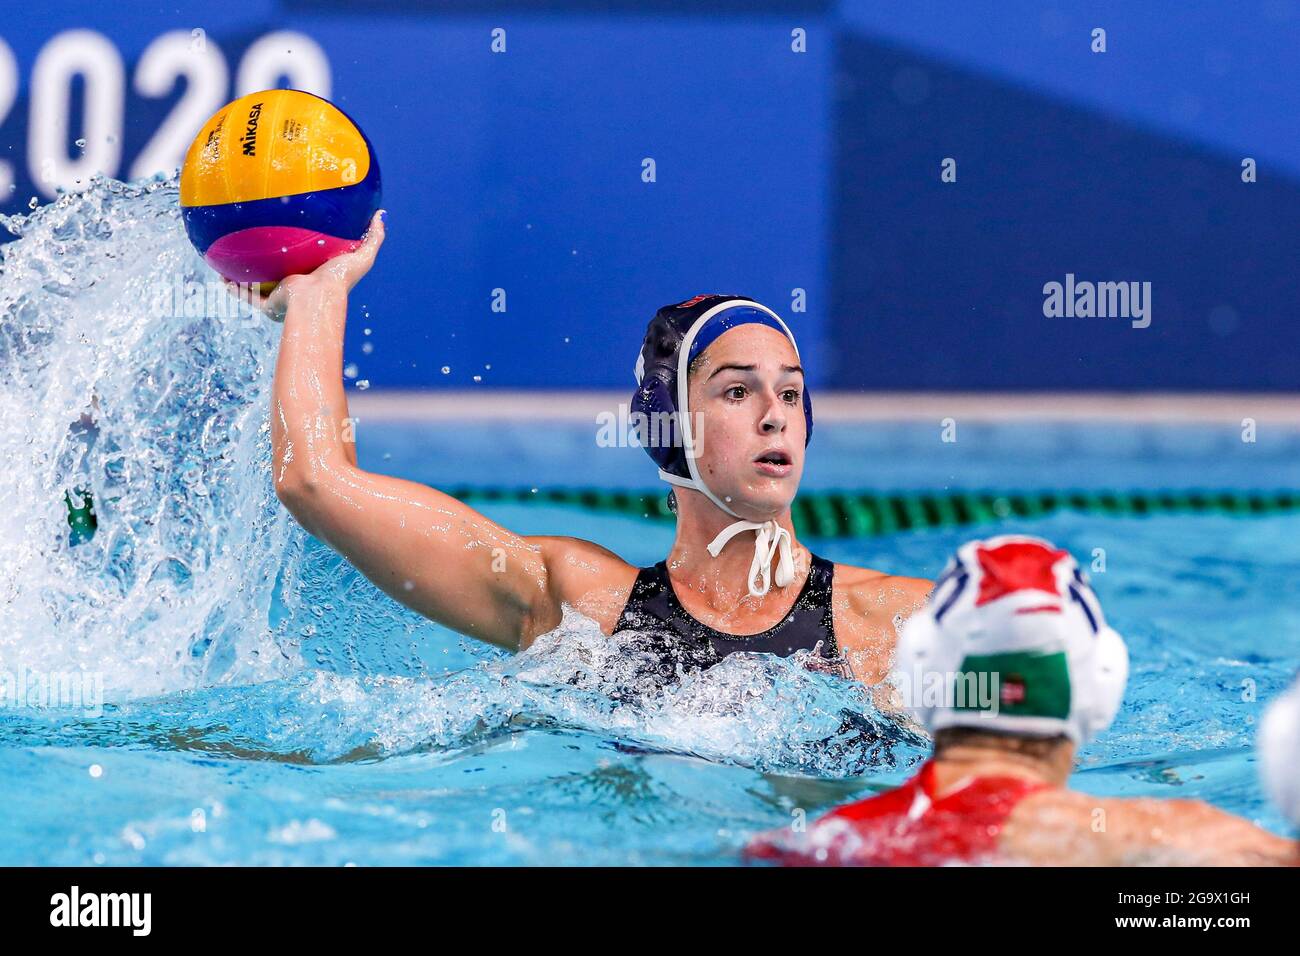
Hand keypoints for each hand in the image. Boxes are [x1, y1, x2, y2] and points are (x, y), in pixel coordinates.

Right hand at [224, 209, 385, 321]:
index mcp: (317, 278)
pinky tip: (221, 273)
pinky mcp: (268, 305)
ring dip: (246, 274)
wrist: (316, 300)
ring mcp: (281, 298)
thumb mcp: (362, 257)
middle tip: (260, 242)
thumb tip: (380, 215)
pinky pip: (245, 295)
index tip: (290, 236)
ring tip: (232, 257)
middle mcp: (298, 289)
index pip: (307, 263)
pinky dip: (233, 287)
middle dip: (270, 262)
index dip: (299, 252)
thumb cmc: (339, 280)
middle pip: (281, 273)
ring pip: (258, 286)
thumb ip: (373, 237)